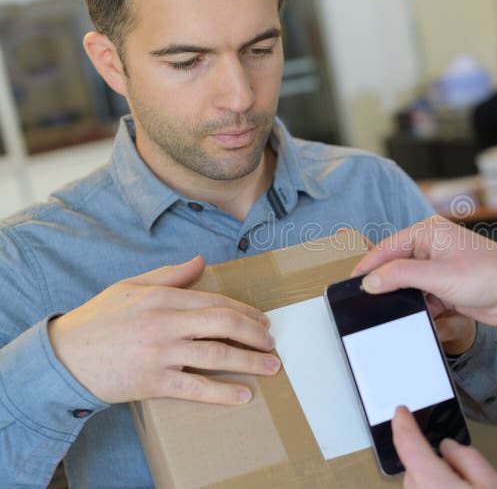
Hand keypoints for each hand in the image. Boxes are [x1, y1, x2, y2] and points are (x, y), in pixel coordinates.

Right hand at [48, 256, 280, 404]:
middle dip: (255, 334)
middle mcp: (166, 323)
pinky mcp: (153, 382)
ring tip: (271, 367)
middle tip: (272, 344)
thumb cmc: (98, 320)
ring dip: (250, 362)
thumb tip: (200, 262)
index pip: (217, 302)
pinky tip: (243, 394)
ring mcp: (161, 353)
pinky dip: (223, 392)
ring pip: (217, 355)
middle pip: (225, 324)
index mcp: (163, 298)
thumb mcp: (130, 287)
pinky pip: (196, 387)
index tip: (263, 322)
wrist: (63, 357)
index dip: (246, 312)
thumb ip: (169, 276)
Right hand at [354, 216, 496, 349]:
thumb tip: (371, 280)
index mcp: (429, 231)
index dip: (368, 265)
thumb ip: (401, 275)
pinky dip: (420, 305)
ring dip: (404, 296)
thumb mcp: (438, 275)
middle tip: (365, 301)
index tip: (350, 283)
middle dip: (385, 283)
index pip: (388, 247)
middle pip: (396, 265)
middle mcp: (433, 245)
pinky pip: (422, 295)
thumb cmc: (491, 275)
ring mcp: (440, 266)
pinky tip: (419, 315)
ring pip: (409, 282)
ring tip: (391, 311)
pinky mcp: (447, 285)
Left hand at [392, 406, 496, 488]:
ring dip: (432, 482)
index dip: (403, 423)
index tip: (401, 411)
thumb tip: (450, 447)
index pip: (408, 444)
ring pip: (417, 483)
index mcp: (433, 483)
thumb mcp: (494, 485)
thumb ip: (469, 458)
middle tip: (464, 476)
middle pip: (414, 467)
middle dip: (432, 463)